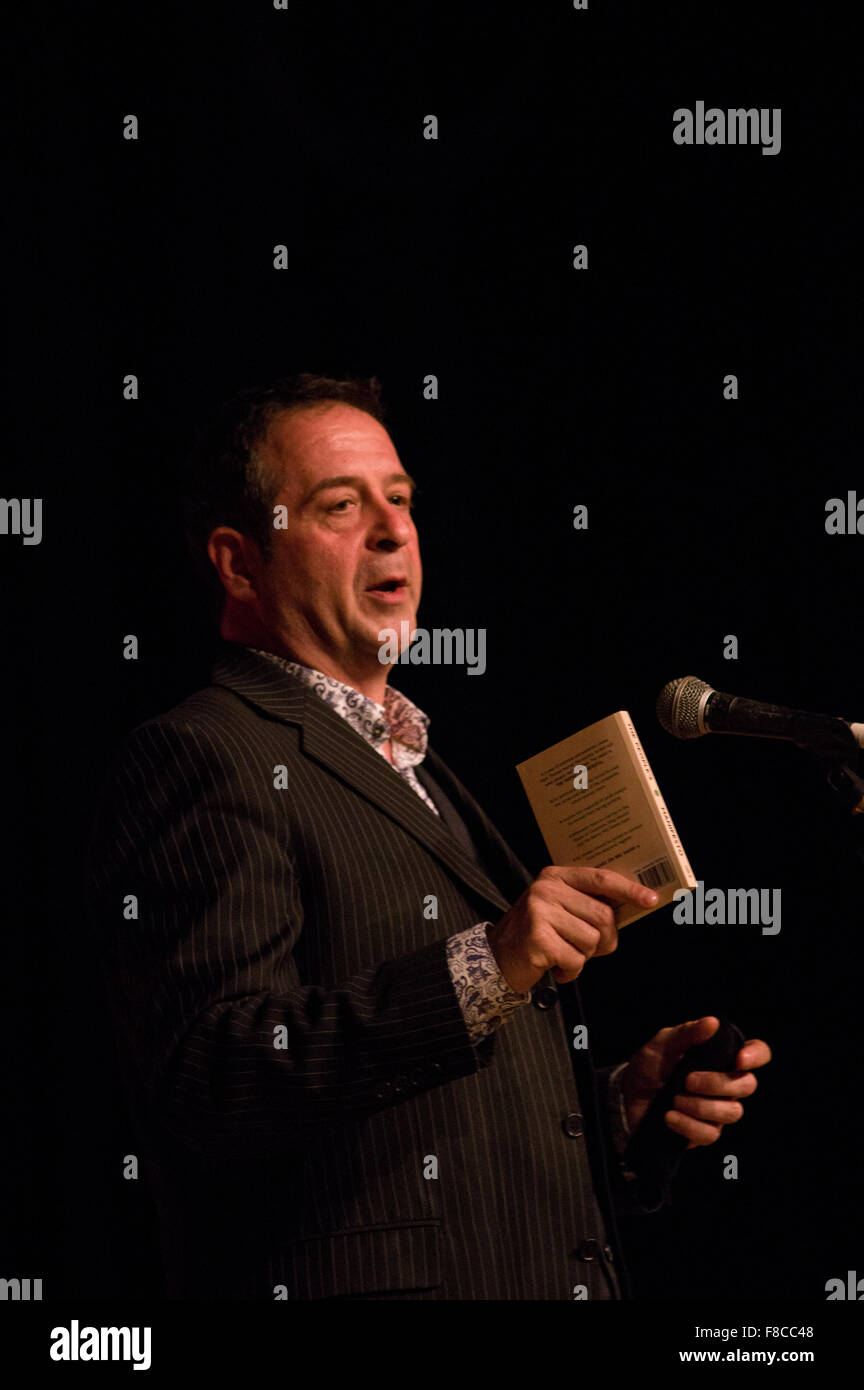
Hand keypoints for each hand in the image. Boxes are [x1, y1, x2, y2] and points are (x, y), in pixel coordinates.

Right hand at [486, 865, 657, 994]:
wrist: (495, 957)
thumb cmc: (536, 935)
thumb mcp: (558, 909)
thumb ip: (586, 903)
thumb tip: (630, 905)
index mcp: (555, 877)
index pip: (600, 879)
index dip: (628, 889)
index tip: (651, 899)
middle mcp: (546, 889)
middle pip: (603, 916)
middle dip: (604, 940)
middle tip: (587, 949)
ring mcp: (540, 912)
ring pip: (592, 940)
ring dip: (583, 957)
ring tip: (563, 954)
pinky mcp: (537, 938)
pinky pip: (575, 960)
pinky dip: (570, 971)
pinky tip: (554, 967)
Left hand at [620, 1016, 771, 1146]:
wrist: (628, 1097)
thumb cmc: (650, 1066)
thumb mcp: (662, 1044)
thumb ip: (686, 1034)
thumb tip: (712, 1023)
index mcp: (721, 1057)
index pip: (757, 1053)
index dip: (756, 1055)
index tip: (739, 1059)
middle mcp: (726, 1083)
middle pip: (747, 1085)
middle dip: (718, 1083)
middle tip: (687, 1080)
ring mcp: (718, 1109)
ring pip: (732, 1112)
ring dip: (701, 1106)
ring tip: (674, 1099)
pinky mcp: (704, 1132)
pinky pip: (711, 1134)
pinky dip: (689, 1125)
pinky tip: (669, 1116)